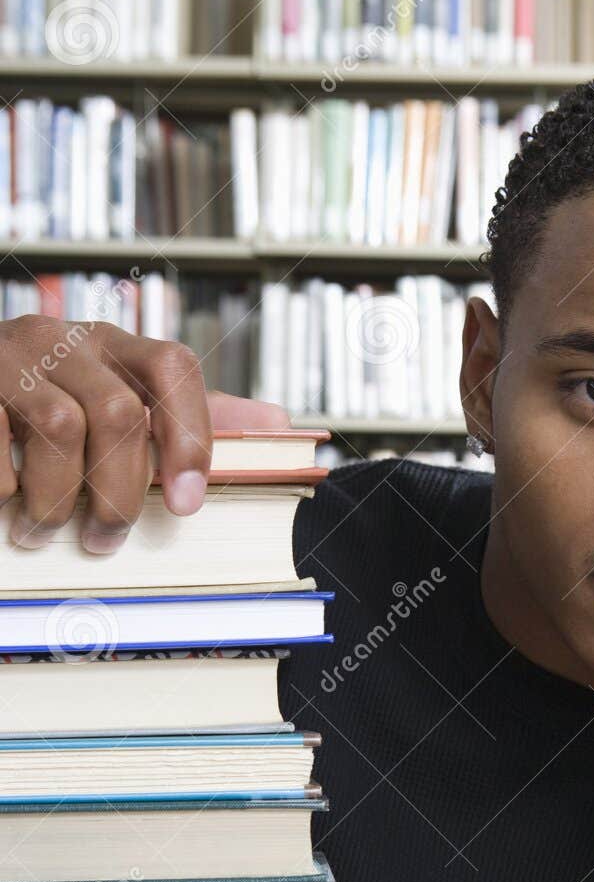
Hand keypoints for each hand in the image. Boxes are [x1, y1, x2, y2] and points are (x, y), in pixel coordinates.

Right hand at [0, 315, 290, 552]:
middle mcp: (63, 339)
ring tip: (42, 533)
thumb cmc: (47, 401)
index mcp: (113, 344)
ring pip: (59, 427)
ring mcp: (8, 356)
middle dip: (119, 493)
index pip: (172, 366)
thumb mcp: (115, 396)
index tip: (186, 505)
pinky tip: (3, 504)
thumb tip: (278, 424)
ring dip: (58, 500)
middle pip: (119, 411)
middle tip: (103, 542)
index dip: (189, 435)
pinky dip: (3, 487)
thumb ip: (187, 415)